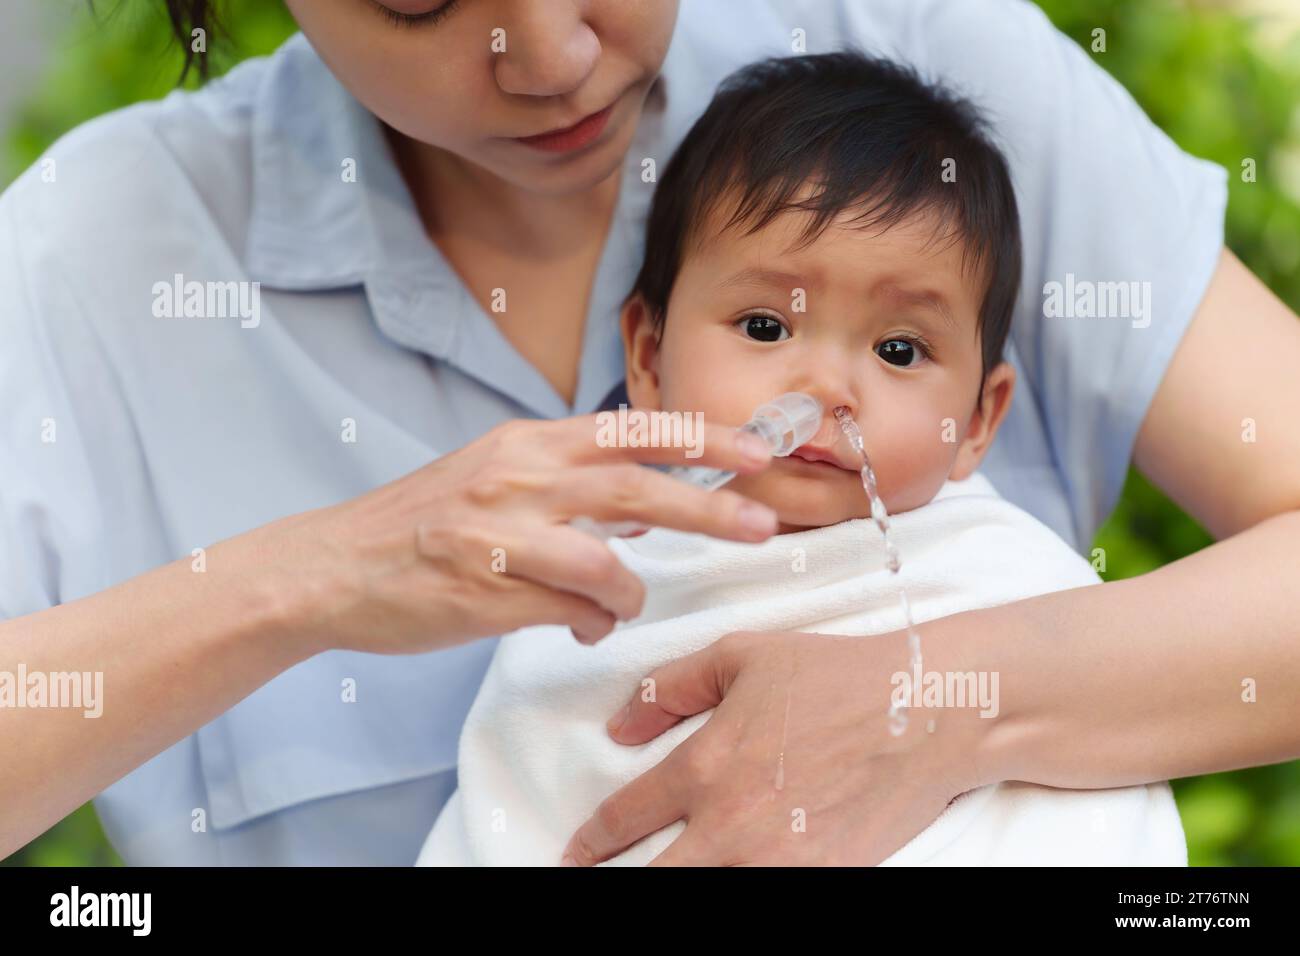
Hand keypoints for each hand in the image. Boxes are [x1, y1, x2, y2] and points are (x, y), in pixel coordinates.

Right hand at [245, 414, 776, 656]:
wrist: (334, 565)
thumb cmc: (423, 523)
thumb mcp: (495, 474)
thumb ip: (567, 480)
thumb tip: (643, 512)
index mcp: (526, 443)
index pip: (630, 429)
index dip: (699, 437)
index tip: (754, 449)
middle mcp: (517, 478)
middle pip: (634, 488)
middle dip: (708, 506)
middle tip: (760, 524)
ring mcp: (499, 536)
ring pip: (606, 562)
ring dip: (633, 590)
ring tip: (625, 603)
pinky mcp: (484, 592)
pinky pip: (569, 613)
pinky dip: (591, 622)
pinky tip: (579, 624)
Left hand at [562, 627, 1002, 865]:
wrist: (925, 711)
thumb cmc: (837, 676)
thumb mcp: (743, 656)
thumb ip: (671, 687)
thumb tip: (621, 724)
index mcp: (706, 766)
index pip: (624, 818)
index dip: (591, 842)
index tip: (577, 853)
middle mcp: (732, 824)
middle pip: (653, 880)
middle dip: (617, 882)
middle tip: (595, 881)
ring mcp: (777, 860)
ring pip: (701, 894)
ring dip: (676, 885)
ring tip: (666, 876)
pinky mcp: (821, 879)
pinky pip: (765, 895)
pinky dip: (739, 888)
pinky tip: (732, 875)